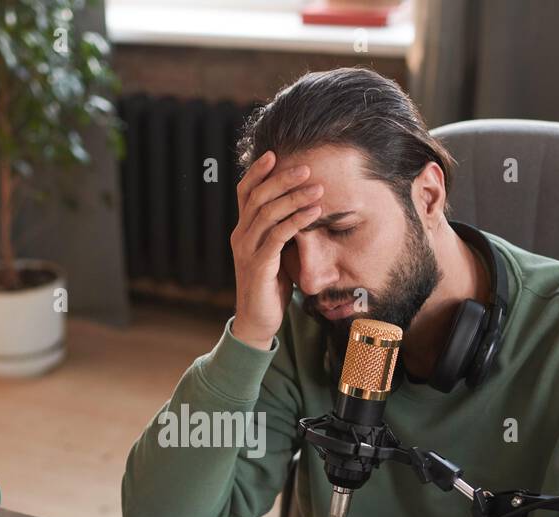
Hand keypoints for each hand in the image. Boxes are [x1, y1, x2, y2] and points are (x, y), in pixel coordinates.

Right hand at [229, 150, 323, 349]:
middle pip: (257, 197)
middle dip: (282, 179)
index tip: (275, 153)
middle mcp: (240, 236)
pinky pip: (277, 237)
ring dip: (294, 197)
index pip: (245, 192)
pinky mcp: (258, 267)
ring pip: (267, 214)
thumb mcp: (276, 252)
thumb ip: (281, 230)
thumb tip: (303, 207)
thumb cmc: (271, 285)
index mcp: (242, 230)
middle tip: (306, 167)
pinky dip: (297, 221)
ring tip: (317, 188)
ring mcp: (247, 251)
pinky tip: (314, 213)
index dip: (257, 171)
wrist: (259, 320)